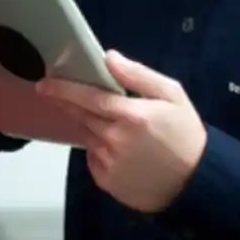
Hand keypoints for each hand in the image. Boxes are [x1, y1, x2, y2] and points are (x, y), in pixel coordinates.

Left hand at [38, 50, 207, 212]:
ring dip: (85, 124)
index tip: (44, 83)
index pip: (88, 97)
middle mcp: (114, 139)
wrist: (195, 182)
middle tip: (53, 93)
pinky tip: (114, 146)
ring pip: (86, 136)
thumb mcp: (172, 95)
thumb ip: (138, 75)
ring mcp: (108, 162)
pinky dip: (96, 147)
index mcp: (131, 115)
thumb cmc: (185, 133)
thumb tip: (108, 58)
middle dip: (66, 103)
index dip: (64, 89)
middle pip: (81, 116)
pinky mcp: (106, 181)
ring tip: (100, 120)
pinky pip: (92, 158)